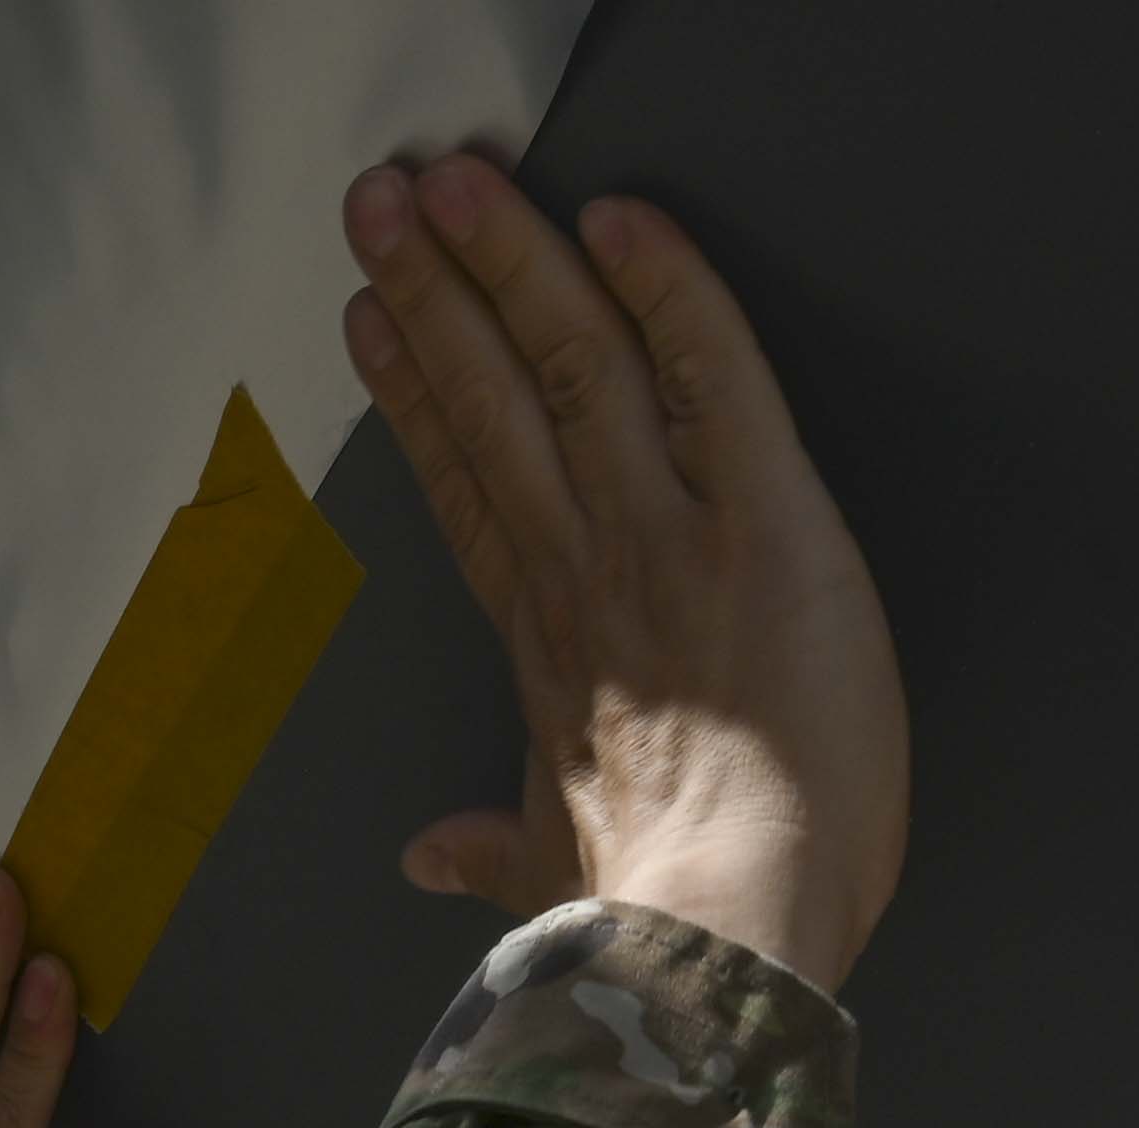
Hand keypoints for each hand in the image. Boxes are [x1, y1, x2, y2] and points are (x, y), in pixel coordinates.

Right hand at [341, 155, 904, 991]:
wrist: (723, 933)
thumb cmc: (655, 913)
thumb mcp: (554, 875)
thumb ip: (490, 847)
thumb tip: (425, 857)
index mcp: (548, 648)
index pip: (470, 489)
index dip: (419, 396)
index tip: (376, 322)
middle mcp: (590, 572)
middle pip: (496, 405)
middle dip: (437, 293)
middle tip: (382, 207)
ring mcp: (666, 540)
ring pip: (575, 368)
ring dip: (511, 263)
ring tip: (456, 183)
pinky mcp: (762, 522)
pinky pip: (713, 379)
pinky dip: (671, 293)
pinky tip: (621, 225)